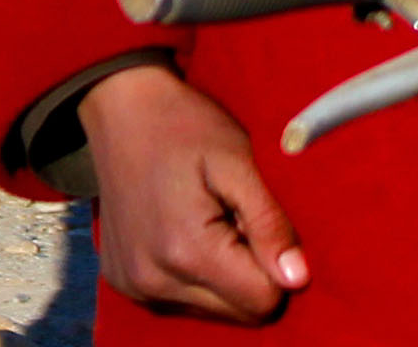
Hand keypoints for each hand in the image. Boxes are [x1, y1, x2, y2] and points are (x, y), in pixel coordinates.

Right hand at [83, 64, 305, 324]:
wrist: (119, 104)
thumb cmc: (184, 125)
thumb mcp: (236, 162)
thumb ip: (269, 223)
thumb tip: (297, 279)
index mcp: (185, 251)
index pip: (263, 300)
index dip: (274, 264)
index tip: (254, 220)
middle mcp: (153, 280)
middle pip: (238, 312)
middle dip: (249, 273)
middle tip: (232, 217)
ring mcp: (133, 285)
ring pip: (213, 311)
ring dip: (222, 278)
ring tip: (206, 222)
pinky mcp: (122, 282)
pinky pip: (180, 302)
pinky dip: (193, 277)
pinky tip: (182, 234)